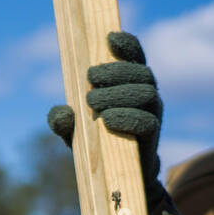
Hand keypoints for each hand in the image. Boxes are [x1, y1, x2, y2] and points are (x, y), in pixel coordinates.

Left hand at [47, 31, 162, 195]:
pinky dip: (126, 117)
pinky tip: (107, 120)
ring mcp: (152, 114)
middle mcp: (147, 94)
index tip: (109, 38)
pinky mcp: (152, 136)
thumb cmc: (95, 144)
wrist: (115, 176)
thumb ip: (63, 121)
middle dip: (115, 71)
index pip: (136, 56)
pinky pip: (147, 122)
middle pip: (141, 72)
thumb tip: (61, 113)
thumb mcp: (74, 131)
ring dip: (118, 94)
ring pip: (146, 93)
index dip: (127, 45)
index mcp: (131, 83)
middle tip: (90, 78)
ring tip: (92, 102)